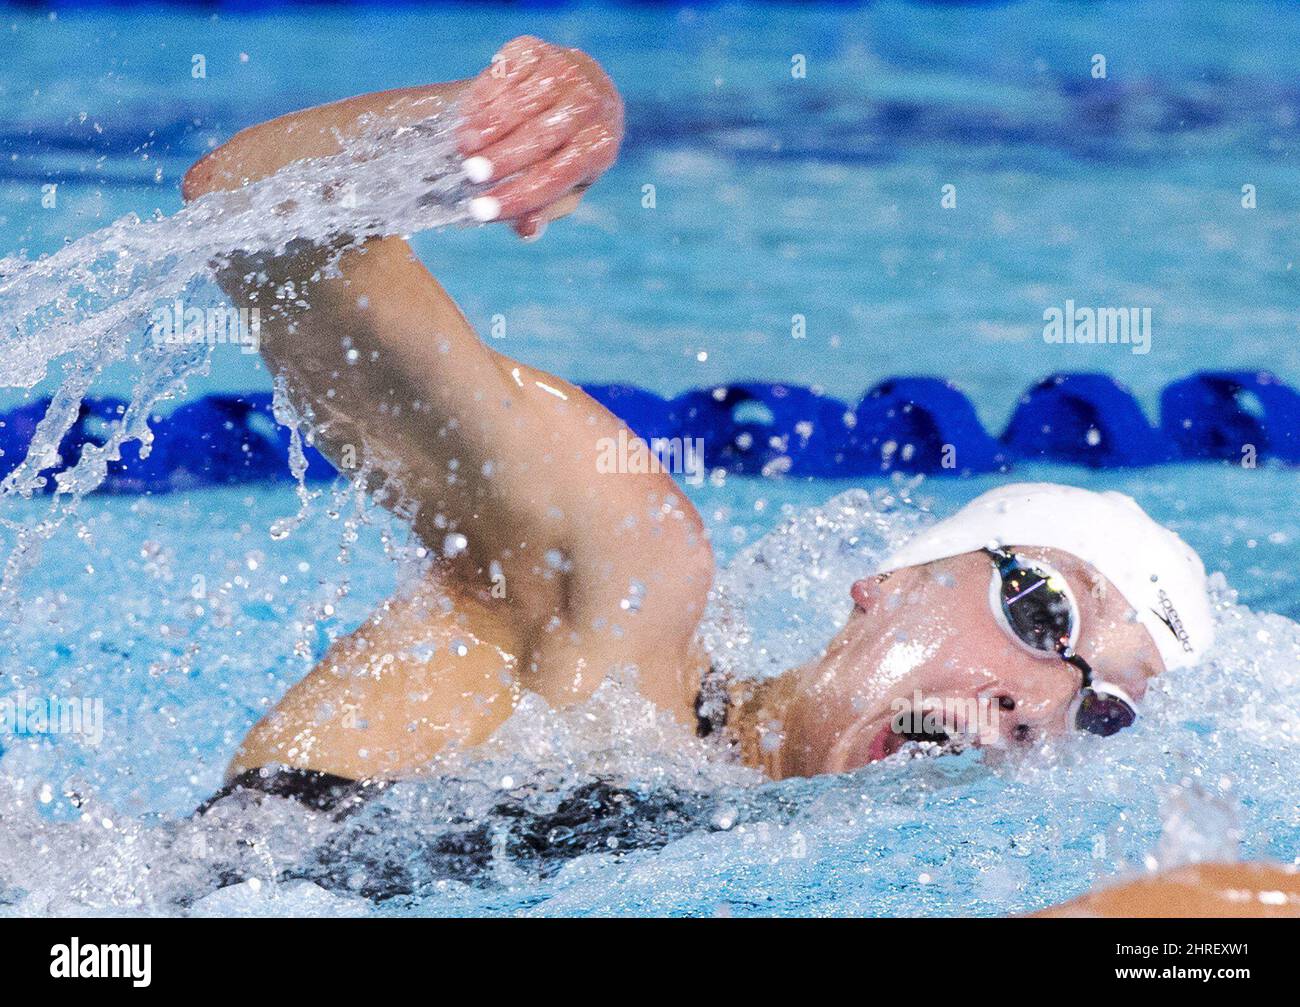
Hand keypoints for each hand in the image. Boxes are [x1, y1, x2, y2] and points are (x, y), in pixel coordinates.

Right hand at [458, 36, 623, 238]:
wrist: (583, 85)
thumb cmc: (570, 146)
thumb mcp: (568, 180)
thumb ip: (545, 205)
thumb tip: (526, 231)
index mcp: (598, 145)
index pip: (555, 176)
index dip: (517, 195)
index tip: (479, 211)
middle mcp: (588, 105)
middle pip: (540, 137)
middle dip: (502, 158)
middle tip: (469, 174)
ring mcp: (564, 72)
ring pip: (521, 104)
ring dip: (487, 127)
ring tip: (462, 146)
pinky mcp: (536, 49)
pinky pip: (505, 75)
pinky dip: (483, 98)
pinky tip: (466, 117)